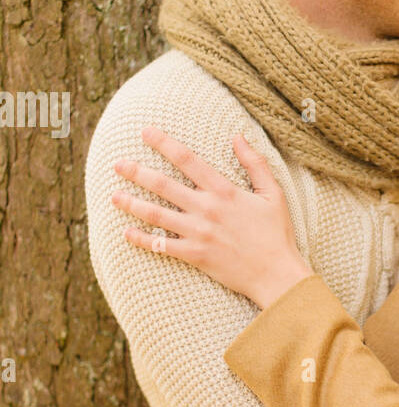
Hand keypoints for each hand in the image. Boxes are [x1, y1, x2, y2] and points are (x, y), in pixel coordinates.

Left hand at [111, 127, 313, 308]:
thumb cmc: (276, 233)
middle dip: (137, 172)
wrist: (276, 274)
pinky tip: (127, 232)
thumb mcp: (273, 193)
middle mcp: (206, 209)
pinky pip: (161, 246)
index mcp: (224, 191)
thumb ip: (255, 163)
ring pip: (156, 214)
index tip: (146, 132)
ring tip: (115, 196)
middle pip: (163, 185)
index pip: (188, 160)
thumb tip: (238, 136)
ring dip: (132, 204)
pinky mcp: (195, 255)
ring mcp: (198, 233)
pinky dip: (142, 239)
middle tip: (118, 164)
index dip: (164, 143)